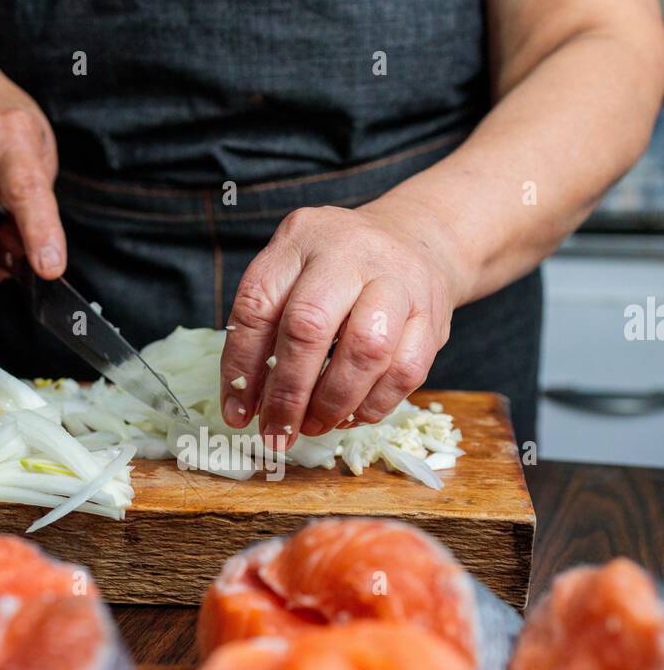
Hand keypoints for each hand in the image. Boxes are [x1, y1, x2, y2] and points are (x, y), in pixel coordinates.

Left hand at [220, 201, 468, 442]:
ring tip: (316, 425)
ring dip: (334, 402)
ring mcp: (397, 281)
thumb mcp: (294, 273)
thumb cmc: (339, 269)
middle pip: (309, 327)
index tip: (237, 414)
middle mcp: (349, 252)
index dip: (241, 368)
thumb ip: (266, 329)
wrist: (416, 238)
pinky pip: (406, 371)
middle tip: (277, 432)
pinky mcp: (432, 315)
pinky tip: (353, 415)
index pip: (257, 306)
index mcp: (300, 239)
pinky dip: (375, 405)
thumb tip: (246, 406)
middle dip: (289, 393)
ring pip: (366, 350)